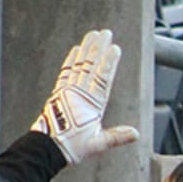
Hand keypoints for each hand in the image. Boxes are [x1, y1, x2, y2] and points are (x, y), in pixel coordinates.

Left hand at [31, 29, 139, 163]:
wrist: (47, 148)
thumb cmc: (72, 146)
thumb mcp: (97, 144)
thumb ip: (116, 137)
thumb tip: (135, 133)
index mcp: (90, 104)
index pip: (101, 78)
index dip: (108, 63)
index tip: (114, 48)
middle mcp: (78, 94)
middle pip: (90, 66)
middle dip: (98, 48)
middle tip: (105, 32)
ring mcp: (67, 91)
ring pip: (79, 65)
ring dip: (86, 49)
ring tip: (93, 34)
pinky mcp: (59, 92)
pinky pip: (66, 71)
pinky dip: (71, 59)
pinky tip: (75, 50)